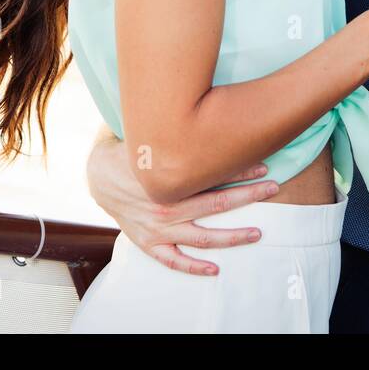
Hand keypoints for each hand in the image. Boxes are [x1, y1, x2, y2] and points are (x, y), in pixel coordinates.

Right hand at [85, 136, 277, 275]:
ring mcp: (158, 229)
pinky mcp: (148, 243)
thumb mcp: (148, 136)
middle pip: (215, 204)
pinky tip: (215, 270)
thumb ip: (173, 129)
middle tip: (272, 188)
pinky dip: (194, 267)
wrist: (96, 176)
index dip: (239, 169)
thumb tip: (198, 99)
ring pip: (202, 237)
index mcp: (167, 179)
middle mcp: (166, 207)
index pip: (211, 175)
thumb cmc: (129, 152)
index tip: (263, 163)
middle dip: (247, 196)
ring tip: (258, 233)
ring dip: (232, 236)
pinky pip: (173, 260)